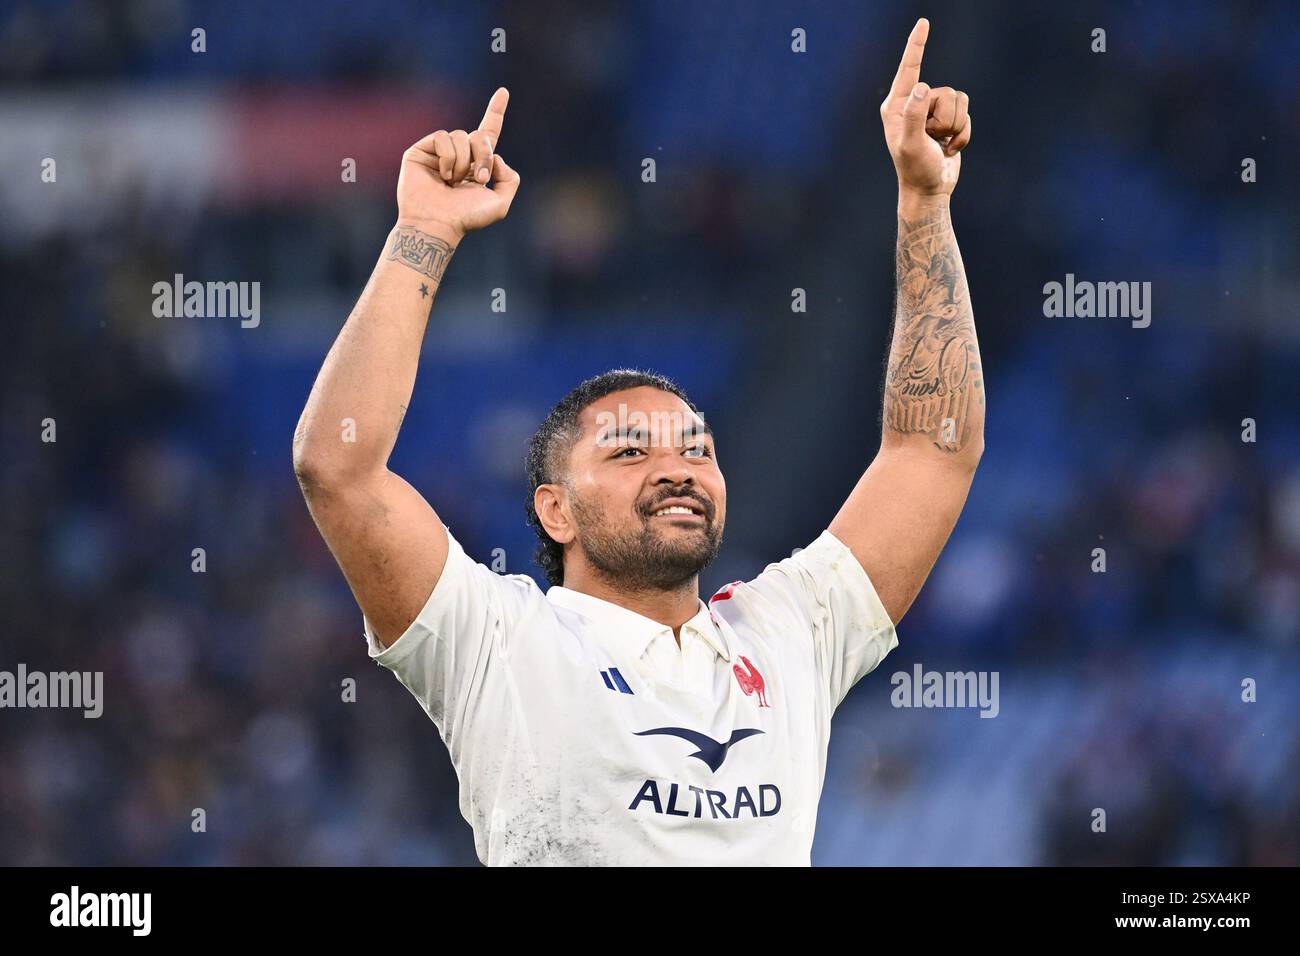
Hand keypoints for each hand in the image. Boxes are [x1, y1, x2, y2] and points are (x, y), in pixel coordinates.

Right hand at [396, 87, 520, 239]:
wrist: (438, 224)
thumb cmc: (466, 219)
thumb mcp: (500, 204)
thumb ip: (511, 180)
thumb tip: (497, 158)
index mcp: (476, 164)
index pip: (487, 133)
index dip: (495, 112)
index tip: (504, 92)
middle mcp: (458, 155)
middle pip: (480, 135)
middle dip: (484, 154)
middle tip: (480, 179)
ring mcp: (438, 152)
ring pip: (461, 135)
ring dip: (465, 160)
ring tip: (455, 182)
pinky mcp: (421, 150)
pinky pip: (443, 137)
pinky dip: (449, 157)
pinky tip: (444, 176)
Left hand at [879, 19, 971, 197]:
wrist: (930, 190)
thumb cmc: (915, 169)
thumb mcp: (910, 144)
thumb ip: (913, 116)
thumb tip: (921, 88)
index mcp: (897, 106)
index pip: (909, 70)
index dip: (917, 45)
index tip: (923, 23)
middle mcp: (914, 104)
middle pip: (944, 92)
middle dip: (945, 119)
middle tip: (932, 140)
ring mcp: (932, 111)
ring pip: (959, 100)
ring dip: (956, 127)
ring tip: (940, 144)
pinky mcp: (948, 119)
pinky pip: (967, 113)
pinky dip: (963, 134)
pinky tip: (949, 148)